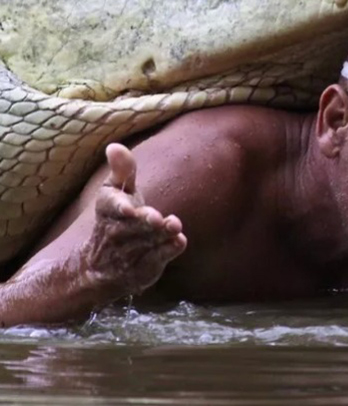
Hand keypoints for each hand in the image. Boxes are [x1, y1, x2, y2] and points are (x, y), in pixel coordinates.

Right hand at [81, 143, 187, 297]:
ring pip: (146, 242)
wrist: (101, 266)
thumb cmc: (116, 218)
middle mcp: (115, 233)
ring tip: (174, 225)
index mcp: (108, 210)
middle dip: (144, 221)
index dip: (120, 206)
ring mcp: (128, 253)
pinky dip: (167, 251)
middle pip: (132, 226)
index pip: (111, 205)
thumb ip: (122, 171)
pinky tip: (179, 241)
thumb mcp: (116, 193)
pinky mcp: (143, 269)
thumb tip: (114, 146)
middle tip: (157, 217)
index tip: (128, 208)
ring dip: (160, 235)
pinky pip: (156, 260)